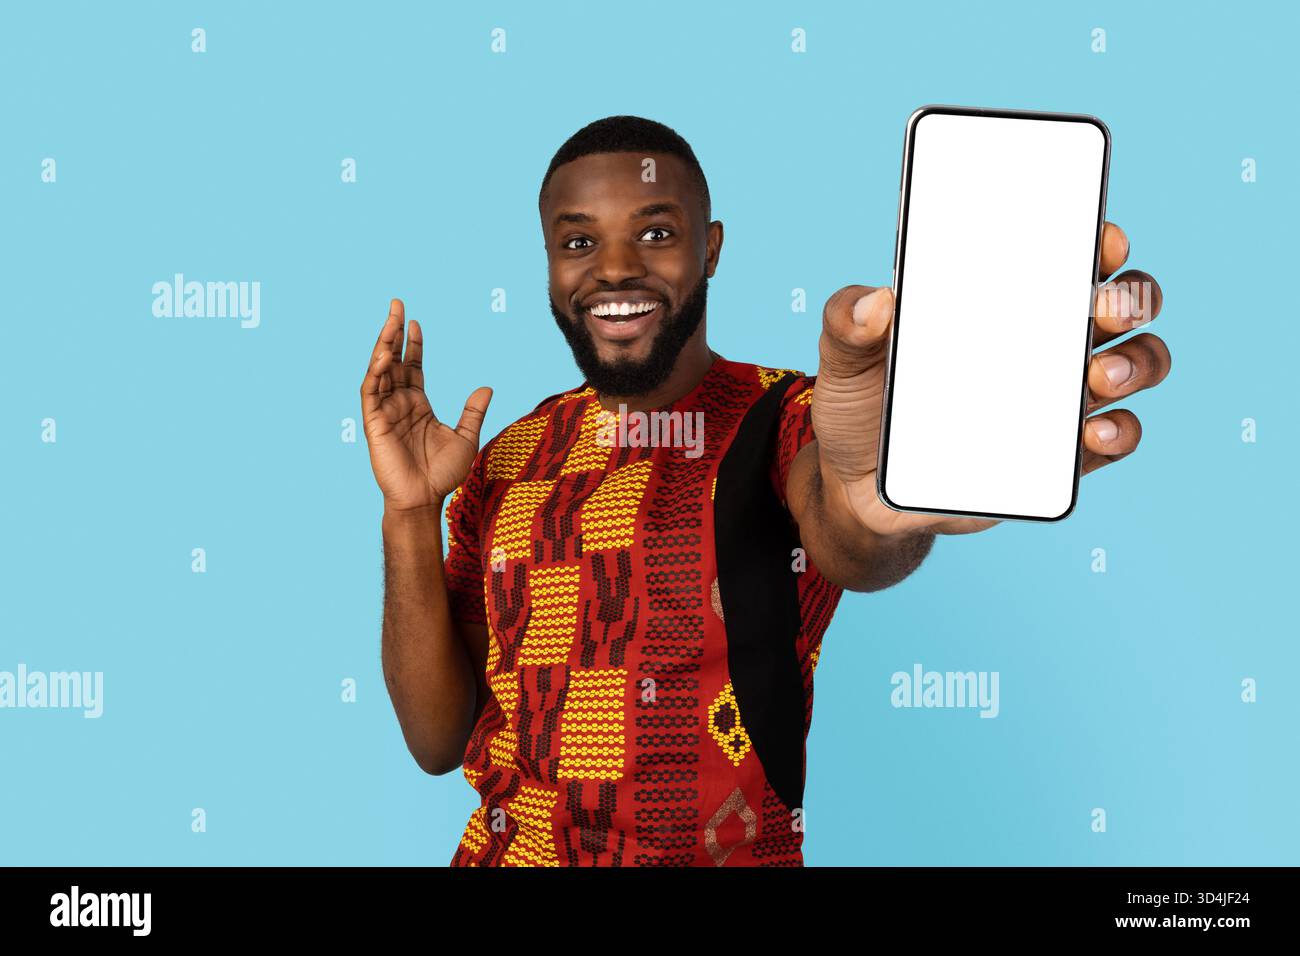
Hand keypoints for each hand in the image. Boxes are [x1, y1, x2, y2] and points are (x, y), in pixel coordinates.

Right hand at [360, 298, 491, 511]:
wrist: (425, 499)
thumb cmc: (442, 475)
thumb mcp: (465, 438)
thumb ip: (473, 412)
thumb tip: (487, 387)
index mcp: (418, 404)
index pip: (413, 366)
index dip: (414, 344)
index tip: (417, 322)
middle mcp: (399, 403)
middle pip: (394, 360)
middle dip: (394, 332)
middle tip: (396, 304)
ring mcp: (385, 412)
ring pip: (380, 370)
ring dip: (383, 344)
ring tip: (389, 321)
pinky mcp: (374, 423)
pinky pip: (371, 392)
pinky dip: (375, 373)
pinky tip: (384, 356)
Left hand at [813, 222, 1168, 536]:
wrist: (856, 487)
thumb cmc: (861, 403)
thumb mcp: (843, 358)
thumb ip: (846, 322)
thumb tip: (877, 302)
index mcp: (1003, 301)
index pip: (1068, 257)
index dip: (1099, 240)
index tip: (1101, 237)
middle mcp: (1045, 341)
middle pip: (1123, 304)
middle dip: (1131, 299)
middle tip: (1103, 308)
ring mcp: (1057, 399)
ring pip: (1134, 365)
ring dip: (1136, 364)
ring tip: (1097, 376)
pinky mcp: (1057, 458)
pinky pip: (1112, 441)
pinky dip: (1119, 433)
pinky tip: (1092, 433)